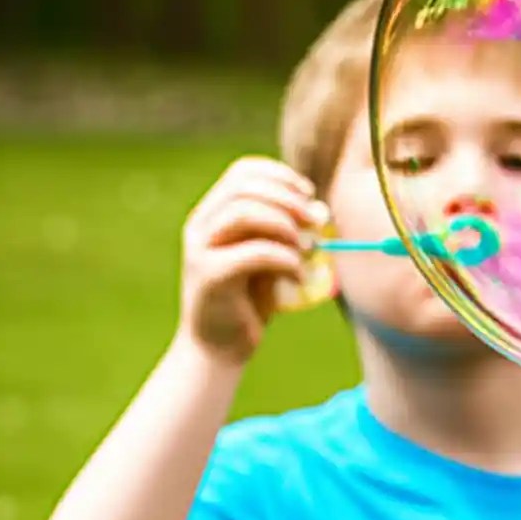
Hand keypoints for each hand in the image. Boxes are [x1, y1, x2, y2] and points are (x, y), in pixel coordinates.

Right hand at [178, 156, 325, 363]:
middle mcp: (201, 224)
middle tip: (316, 222)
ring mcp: (200, 249)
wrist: (220, 348)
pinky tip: (299, 278)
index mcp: (214, 212)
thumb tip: (320, 210)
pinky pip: (253, 253)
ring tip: (307, 250)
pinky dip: (286, 260)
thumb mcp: (273, 257)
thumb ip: (289, 232)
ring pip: (244, 213)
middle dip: (288, 199)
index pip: (243, 171)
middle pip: (244, 187)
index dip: (280, 175)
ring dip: (285, 226)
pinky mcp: (208, 276)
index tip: (309, 193)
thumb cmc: (250, 299)